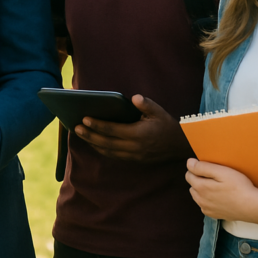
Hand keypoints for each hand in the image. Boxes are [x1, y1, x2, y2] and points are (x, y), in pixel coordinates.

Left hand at [73, 94, 191, 162]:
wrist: (181, 146)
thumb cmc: (168, 126)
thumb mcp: (159, 112)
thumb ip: (145, 104)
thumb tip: (133, 98)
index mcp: (138, 134)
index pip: (112, 130)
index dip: (97, 125)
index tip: (84, 118)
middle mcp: (134, 147)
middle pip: (106, 143)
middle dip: (89, 135)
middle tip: (76, 127)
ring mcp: (134, 156)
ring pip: (108, 151)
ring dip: (93, 144)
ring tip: (81, 134)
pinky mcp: (135, 160)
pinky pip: (114, 156)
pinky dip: (102, 150)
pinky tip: (94, 143)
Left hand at [186, 158, 257, 220]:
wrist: (253, 207)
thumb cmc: (239, 187)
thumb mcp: (222, 172)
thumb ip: (203, 167)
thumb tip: (189, 163)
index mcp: (200, 187)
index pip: (188, 175)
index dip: (197, 169)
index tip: (209, 168)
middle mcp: (200, 200)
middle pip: (192, 185)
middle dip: (199, 180)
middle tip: (215, 177)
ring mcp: (207, 209)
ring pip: (198, 196)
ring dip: (202, 190)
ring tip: (218, 187)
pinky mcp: (214, 215)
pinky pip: (205, 205)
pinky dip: (208, 200)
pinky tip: (220, 197)